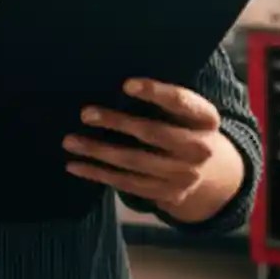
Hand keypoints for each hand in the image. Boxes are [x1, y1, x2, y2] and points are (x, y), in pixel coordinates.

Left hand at [62, 78, 244, 222]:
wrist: (209, 171)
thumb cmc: (180, 126)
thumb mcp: (183, 111)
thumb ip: (159, 100)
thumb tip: (111, 86)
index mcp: (205, 119)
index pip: (181, 102)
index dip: (155, 92)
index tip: (127, 84)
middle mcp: (200, 149)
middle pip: (153, 133)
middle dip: (116, 122)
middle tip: (85, 113)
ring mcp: (184, 175)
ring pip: (134, 162)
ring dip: (98, 151)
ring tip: (70, 141)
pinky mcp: (167, 194)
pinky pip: (126, 183)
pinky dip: (97, 174)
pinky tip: (75, 165)